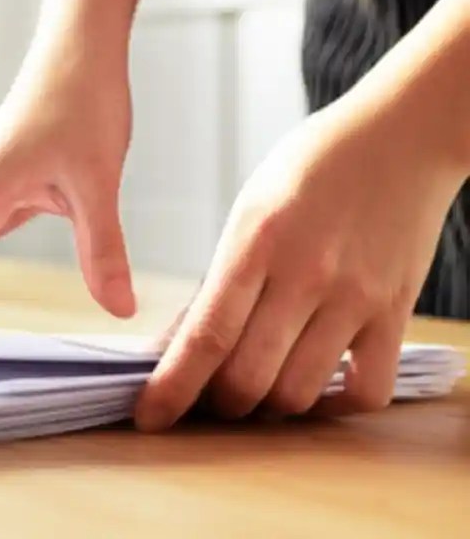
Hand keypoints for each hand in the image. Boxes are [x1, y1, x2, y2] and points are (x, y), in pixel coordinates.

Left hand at [136, 96, 466, 430]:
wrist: (403, 134)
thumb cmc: (311, 168)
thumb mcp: (249, 210)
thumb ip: (220, 279)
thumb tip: (178, 345)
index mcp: (255, 242)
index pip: (205, 335)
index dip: (171, 387)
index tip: (148, 417)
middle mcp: (305, 273)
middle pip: (248, 377)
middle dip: (216, 402)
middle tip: (206, 396)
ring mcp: (355, 296)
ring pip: (298, 392)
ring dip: (267, 407)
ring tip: (255, 389)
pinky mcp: (396, 310)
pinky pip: (365, 389)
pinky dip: (333, 404)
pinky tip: (314, 386)